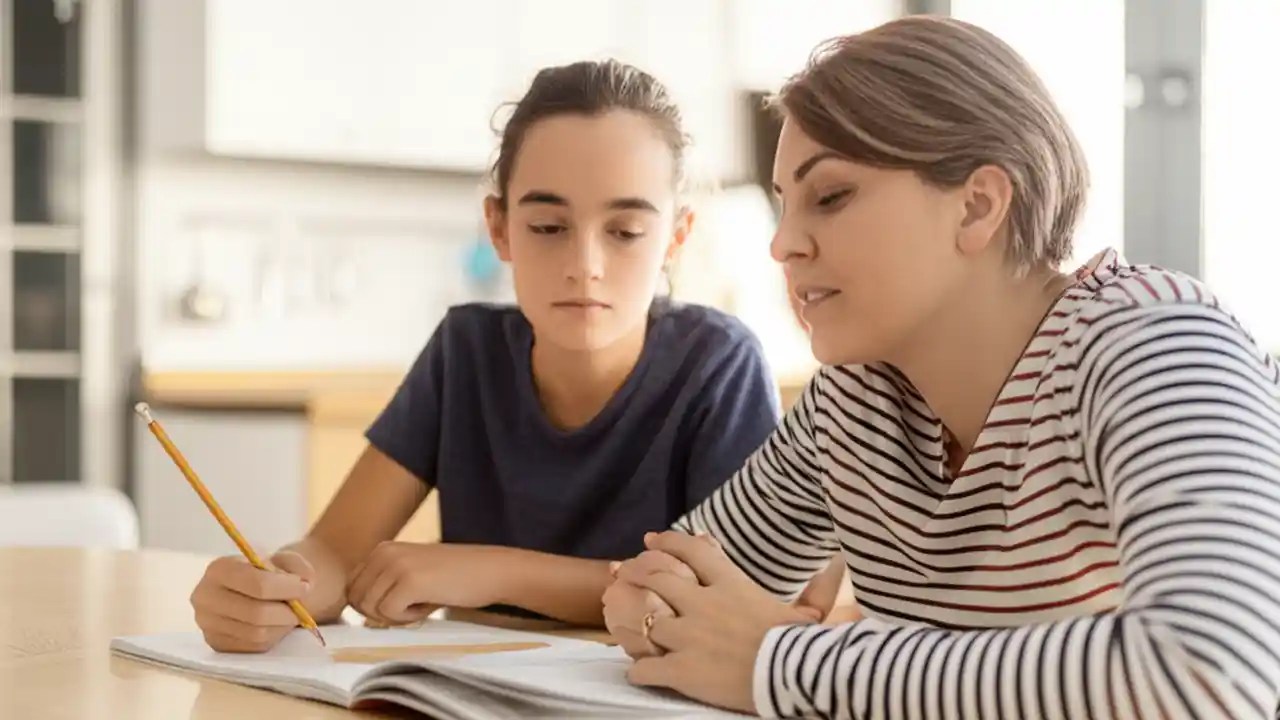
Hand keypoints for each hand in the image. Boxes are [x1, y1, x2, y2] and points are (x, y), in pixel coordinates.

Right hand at [191, 551, 314, 652]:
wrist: (248, 589)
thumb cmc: (266, 572)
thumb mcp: (282, 560)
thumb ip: (297, 566)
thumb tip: (305, 583)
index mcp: (219, 569)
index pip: (258, 584)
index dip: (287, 588)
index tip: (305, 587)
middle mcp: (205, 597)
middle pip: (256, 613)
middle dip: (287, 611)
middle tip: (301, 607)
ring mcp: (207, 623)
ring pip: (257, 633)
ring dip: (281, 625)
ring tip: (290, 614)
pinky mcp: (216, 643)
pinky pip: (253, 646)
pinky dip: (272, 636)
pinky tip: (275, 623)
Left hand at [346, 542, 504, 624]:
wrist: (491, 571)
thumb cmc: (453, 578)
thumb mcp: (410, 573)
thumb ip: (383, 584)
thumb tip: (355, 611)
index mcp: (382, 549)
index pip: (351, 587)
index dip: (373, 604)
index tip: (402, 601)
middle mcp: (384, 552)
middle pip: (356, 600)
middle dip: (380, 612)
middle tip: (412, 605)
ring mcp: (396, 565)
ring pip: (369, 609)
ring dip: (395, 616)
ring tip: (423, 601)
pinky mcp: (409, 581)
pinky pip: (388, 614)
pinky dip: (407, 618)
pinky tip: (429, 604)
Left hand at [613, 531, 831, 713]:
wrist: (793, 674)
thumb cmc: (801, 642)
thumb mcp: (806, 611)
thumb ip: (815, 590)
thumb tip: (838, 565)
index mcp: (730, 585)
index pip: (692, 552)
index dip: (668, 542)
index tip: (652, 540)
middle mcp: (702, 605)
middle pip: (658, 580)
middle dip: (638, 574)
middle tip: (624, 573)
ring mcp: (688, 637)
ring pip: (647, 623)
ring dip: (636, 624)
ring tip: (626, 627)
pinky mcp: (681, 670)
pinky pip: (647, 668)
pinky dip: (639, 671)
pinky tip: (637, 673)